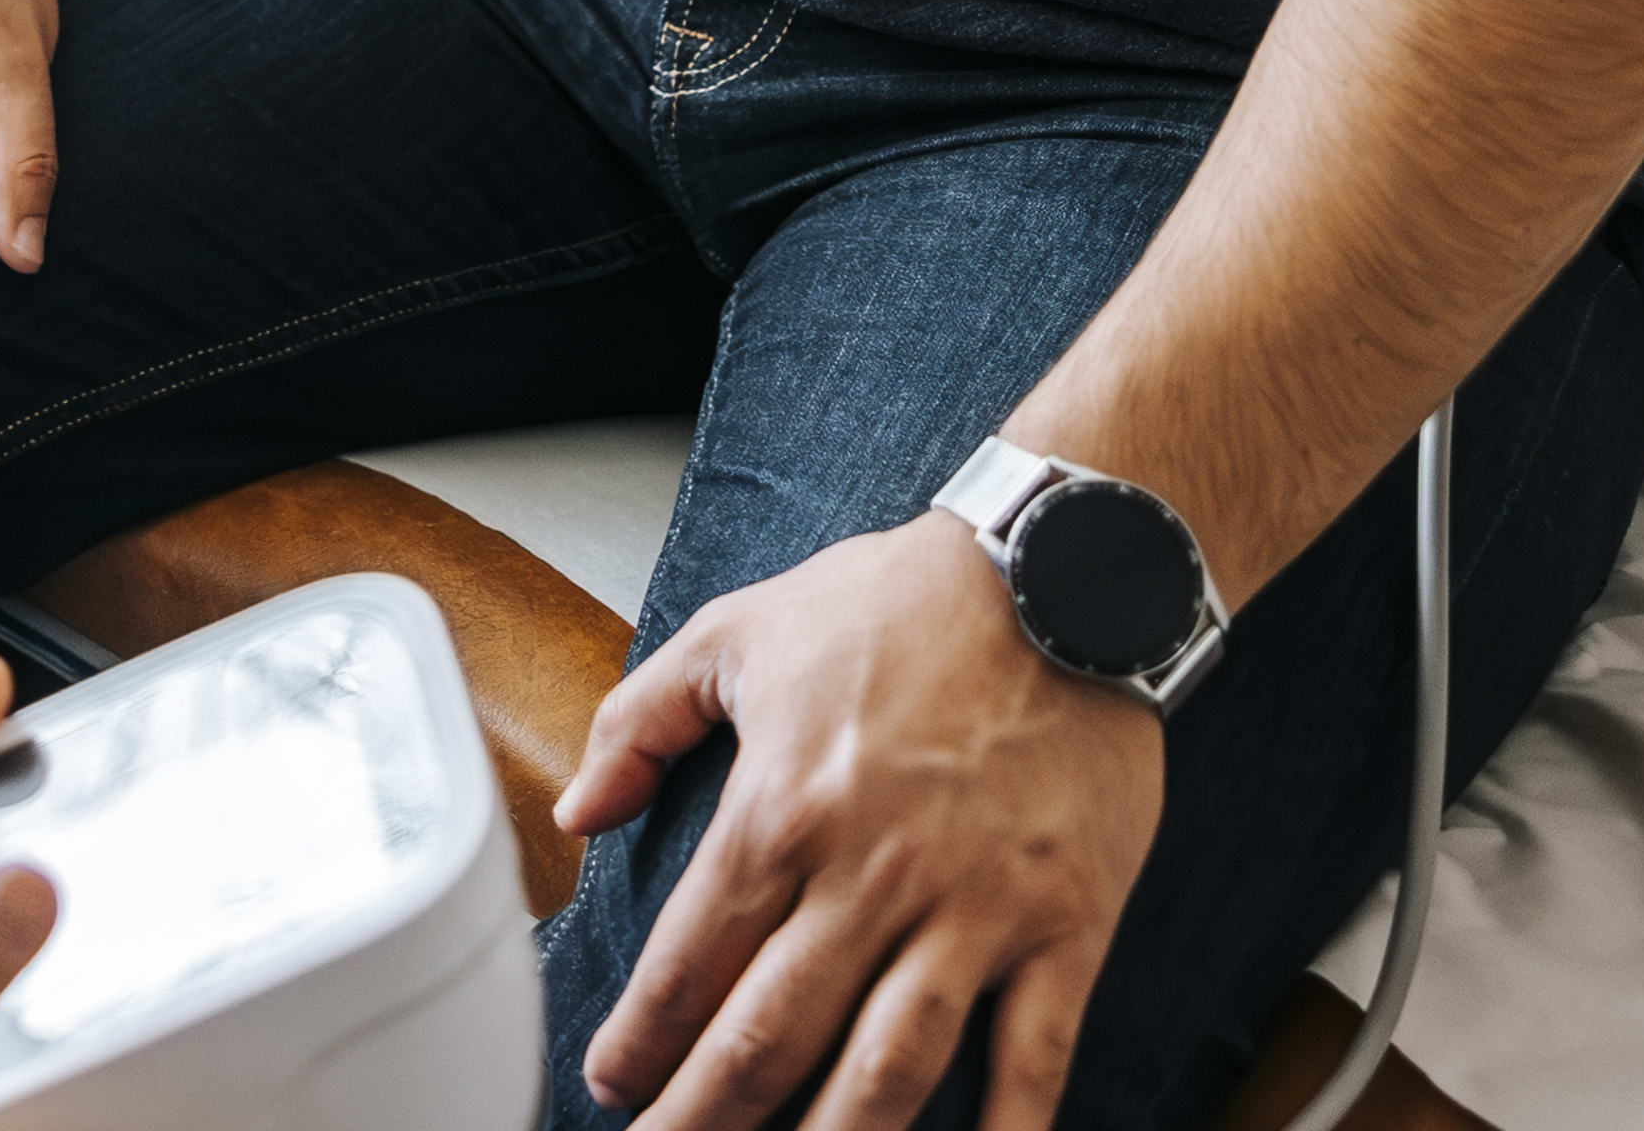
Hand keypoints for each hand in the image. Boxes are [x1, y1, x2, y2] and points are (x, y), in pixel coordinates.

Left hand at [553, 515, 1163, 1130]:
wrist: (1062, 567)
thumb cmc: (901, 600)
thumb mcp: (742, 628)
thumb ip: (643, 718)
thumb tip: (578, 810)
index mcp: (783, 807)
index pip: (689, 964)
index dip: (639, 1043)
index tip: (611, 1083)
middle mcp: (870, 874)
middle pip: (767, 1043)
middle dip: (702, 1121)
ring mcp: (973, 909)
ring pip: (884, 1077)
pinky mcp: (1065, 924)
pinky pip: (1031, 1062)